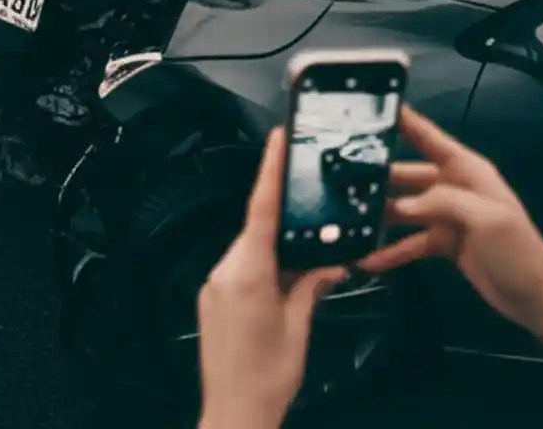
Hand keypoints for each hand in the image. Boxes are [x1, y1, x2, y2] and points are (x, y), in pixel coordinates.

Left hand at [197, 128, 345, 428]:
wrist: (235, 411)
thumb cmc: (268, 376)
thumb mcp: (299, 324)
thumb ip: (311, 283)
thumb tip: (329, 261)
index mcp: (247, 273)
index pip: (260, 209)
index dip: (270, 172)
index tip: (277, 140)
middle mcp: (224, 273)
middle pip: (256, 230)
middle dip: (284, 223)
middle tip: (314, 215)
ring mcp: (214, 286)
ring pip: (249, 251)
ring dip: (275, 251)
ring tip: (306, 261)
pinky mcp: (212, 301)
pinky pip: (240, 270)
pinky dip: (262, 268)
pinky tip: (284, 284)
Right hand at [358, 106, 542, 418]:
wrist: (536, 297)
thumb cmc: (518, 251)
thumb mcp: (486, 219)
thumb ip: (442, 203)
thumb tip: (398, 206)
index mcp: (468, 171)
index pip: (431, 139)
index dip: (405, 122)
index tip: (374, 109)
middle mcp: (454, 188)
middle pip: (408, 174)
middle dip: (378, 176)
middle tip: (340, 179)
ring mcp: (447, 216)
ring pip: (404, 209)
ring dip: (379, 216)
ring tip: (347, 220)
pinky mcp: (443, 243)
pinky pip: (410, 242)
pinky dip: (390, 251)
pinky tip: (367, 259)